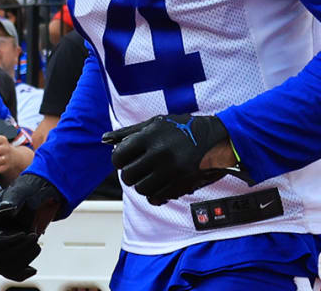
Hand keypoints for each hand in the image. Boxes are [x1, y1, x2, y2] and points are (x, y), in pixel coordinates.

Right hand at [0, 174, 62, 280]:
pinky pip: (9, 270)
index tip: (22, 234)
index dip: (3, 242)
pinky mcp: (8, 253)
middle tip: (34, 236)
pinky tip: (32, 270)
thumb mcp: (19, 191)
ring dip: (21, 260)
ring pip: (2, 266)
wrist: (35, 198)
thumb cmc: (24, 192)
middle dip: (17, 250)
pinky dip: (20, 273)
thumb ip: (13, 199)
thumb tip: (8, 209)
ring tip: (37, 246)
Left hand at [102, 114, 242, 205]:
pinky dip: (155, 193)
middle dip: (130, 174)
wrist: (216, 139)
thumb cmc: (183, 128)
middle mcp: (160, 153)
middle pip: (128, 176)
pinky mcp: (181, 184)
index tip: (127, 158)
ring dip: (143, 184)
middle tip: (139, 168)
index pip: (119, 156)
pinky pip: (157, 198)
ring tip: (151, 175)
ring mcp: (171, 171)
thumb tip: (104, 140)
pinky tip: (161, 183)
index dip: (119, 160)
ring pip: (141, 189)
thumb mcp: (156, 123)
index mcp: (151, 136)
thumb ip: (129, 132)